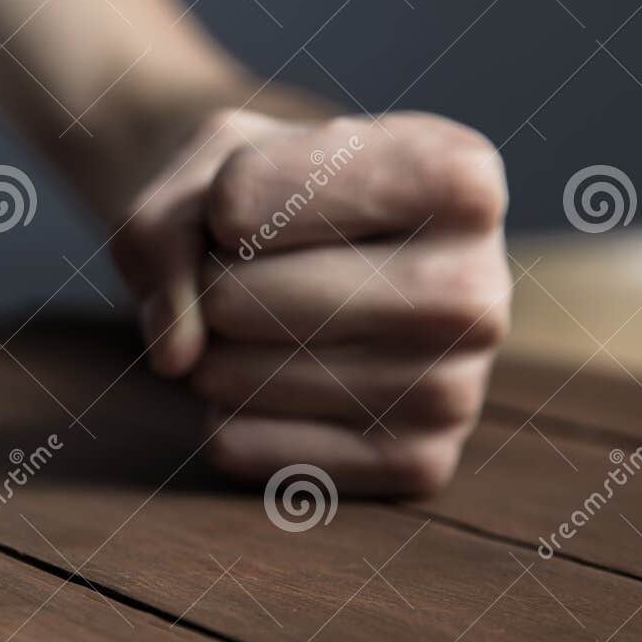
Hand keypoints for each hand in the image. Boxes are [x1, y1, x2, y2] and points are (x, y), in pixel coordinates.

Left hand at [111, 109, 509, 493]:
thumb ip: (164, 238)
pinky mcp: (414, 466)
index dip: (210, 203)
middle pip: (237, 299)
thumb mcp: (197, 176)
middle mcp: (477, 287)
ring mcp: (456, 387)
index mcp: (455, 175)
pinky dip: (222, 415)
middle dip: (205, 287)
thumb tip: (177, 357)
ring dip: (207, 354)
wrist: (301, 264)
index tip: (254, 200)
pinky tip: (278, 383)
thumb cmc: (261, 202)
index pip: (240, 196)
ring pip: (232, 378)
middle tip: (250, 273)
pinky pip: (238, 446)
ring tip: (266, 327)